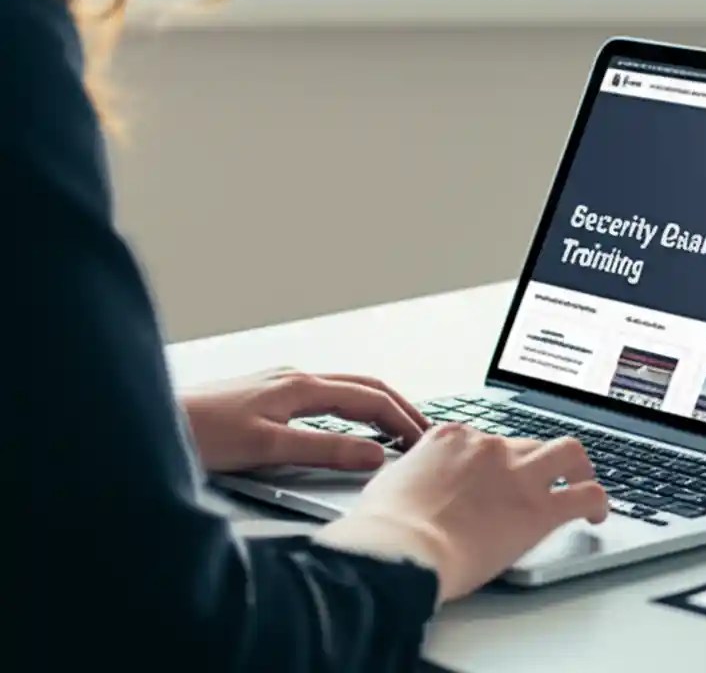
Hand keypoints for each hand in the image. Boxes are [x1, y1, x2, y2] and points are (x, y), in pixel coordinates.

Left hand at [181, 368, 429, 472]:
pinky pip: (324, 398)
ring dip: (376, 408)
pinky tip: (348, 427)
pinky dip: (351, 411)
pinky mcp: (266, 398)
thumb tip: (375, 455)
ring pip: (344, 390)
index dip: (403, 421)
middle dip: (399, 408)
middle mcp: (294, 378)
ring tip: (397, 431)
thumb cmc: (200, 434)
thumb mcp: (268, 448)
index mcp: (301, 386)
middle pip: (364, 387)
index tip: (425, 442)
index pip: (370, 398)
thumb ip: (325, 450)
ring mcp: (279, 385)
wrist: (150, 422)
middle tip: (425, 434)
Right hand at [316, 424, 608, 602]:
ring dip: (579, 467)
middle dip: (534, 462)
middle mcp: (489, 447)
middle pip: (525, 444)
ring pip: (568, 453)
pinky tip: (597, 514)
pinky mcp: (540, 508)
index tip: (494, 475)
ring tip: (583, 482)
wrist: (400, 549)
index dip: (492, 460)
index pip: (483, 439)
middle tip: (539, 480)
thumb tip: (407, 486)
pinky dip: (598, 502)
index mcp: (450, 439)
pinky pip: (586, 495)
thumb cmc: (385, 527)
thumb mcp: (388, 484)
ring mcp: (518, 473)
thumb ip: (409, 476)